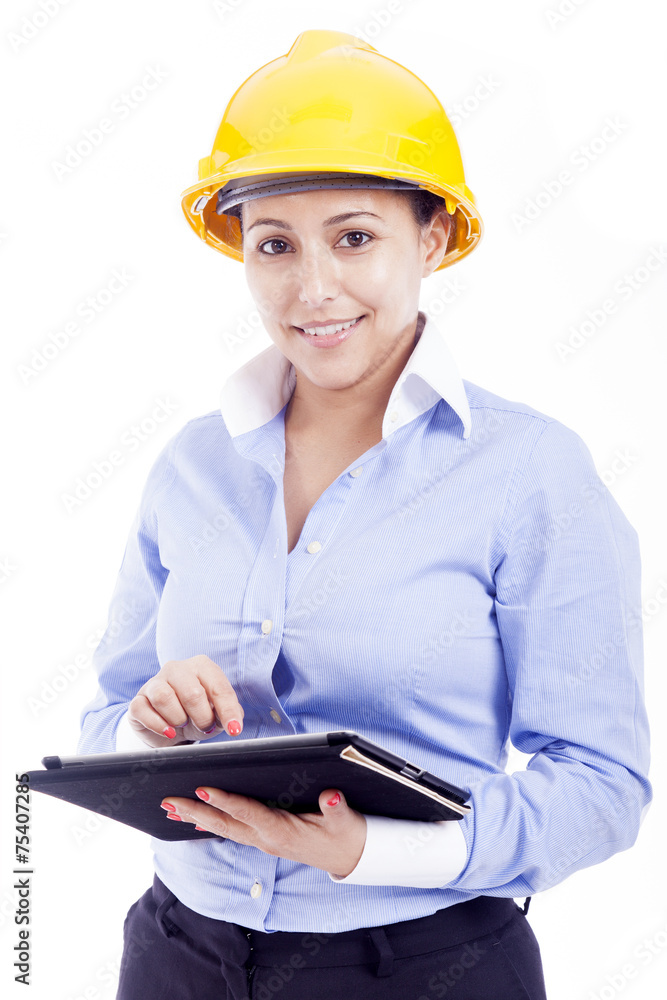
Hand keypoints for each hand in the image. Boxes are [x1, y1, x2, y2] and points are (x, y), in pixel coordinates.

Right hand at [127, 654, 243, 747]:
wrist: (169, 727)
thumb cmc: (197, 714)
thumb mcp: (217, 713)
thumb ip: (230, 713)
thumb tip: (234, 723)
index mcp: (202, 666)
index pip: (219, 688)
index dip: (228, 711)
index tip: (234, 730)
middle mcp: (177, 668)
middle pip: (192, 694)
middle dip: (202, 718)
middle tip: (204, 727)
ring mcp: (155, 682)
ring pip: (164, 698)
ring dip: (178, 719)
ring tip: (183, 724)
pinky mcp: (138, 699)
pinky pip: (143, 710)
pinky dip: (158, 725)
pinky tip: (169, 731)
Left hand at [161, 787, 366, 877]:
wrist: (350, 857)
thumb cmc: (346, 835)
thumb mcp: (346, 821)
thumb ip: (338, 808)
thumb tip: (332, 796)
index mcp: (282, 832)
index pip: (248, 813)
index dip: (225, 801)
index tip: (202, 789)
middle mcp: (266, 839)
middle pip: (225, 824)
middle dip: (195, 811)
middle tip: (168, 801)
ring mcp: (263, 841)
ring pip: (224, 828)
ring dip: (196, 818)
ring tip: (171, 808)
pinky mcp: (265, 839)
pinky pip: (232, 831)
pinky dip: (211, 824)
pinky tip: (195, 822)